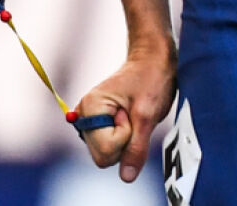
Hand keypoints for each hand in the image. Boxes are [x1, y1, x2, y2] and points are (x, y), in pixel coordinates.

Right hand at [76, 46, 175, 183]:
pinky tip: (129, 118)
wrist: (152, 58)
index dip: (125, 138)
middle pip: (103, 156)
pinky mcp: (99, 123)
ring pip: (107, 154)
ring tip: (132, 114)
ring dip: (125, 140)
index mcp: (90, 107)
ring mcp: (90, 119)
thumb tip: (126, 177)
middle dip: (124, 142)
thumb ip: (136, 148)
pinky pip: (110, 146)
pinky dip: (124, 138)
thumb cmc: (151, 78)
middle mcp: (84, 114)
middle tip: (133, 115)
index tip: (131, 113)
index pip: (105, 151)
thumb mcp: (147, 115)